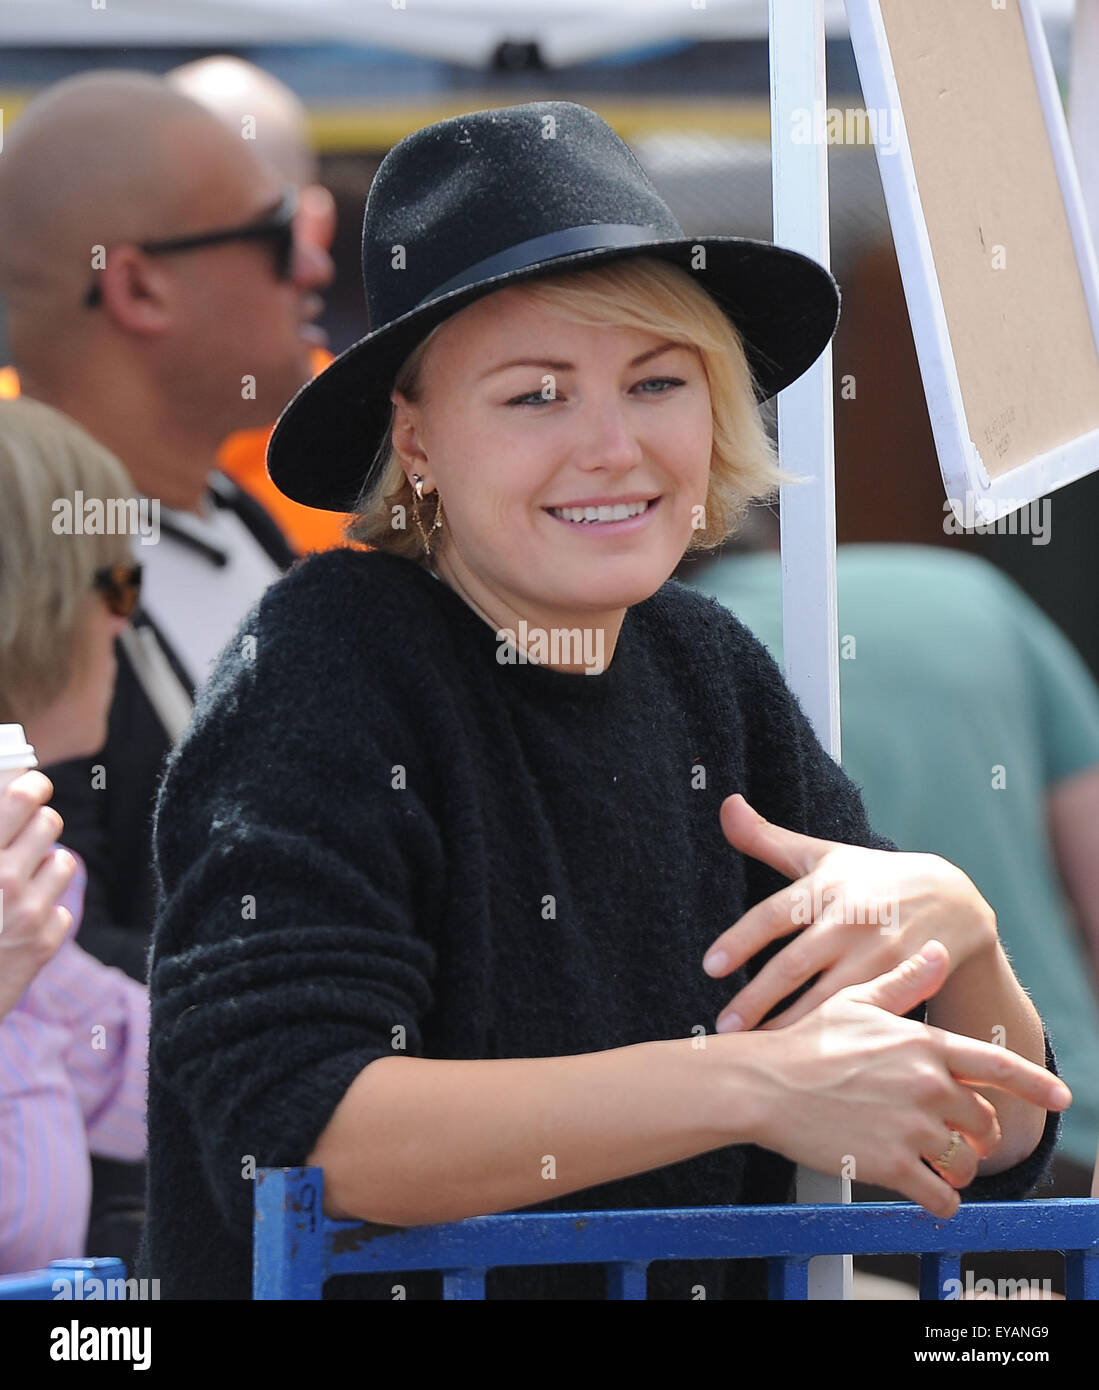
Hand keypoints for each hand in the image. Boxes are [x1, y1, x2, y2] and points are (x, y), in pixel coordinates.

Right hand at [0, 771, 75, 1019]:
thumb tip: (9, 788)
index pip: (19, 798)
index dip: (32, 785)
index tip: (34, 785)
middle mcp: (2, 881)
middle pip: (50, 823)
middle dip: (38, 826)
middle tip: (20, 840)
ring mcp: (27, 913)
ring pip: (62, 861)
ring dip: (44, 868)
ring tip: (15, 887)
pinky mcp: (44, 943)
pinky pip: (63, 905)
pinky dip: (46, 911)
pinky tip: (18, 925)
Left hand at [705, 795, 996, 1032]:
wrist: (953, 901)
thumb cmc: (871, 878)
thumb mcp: (823, 855)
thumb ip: (767, 838)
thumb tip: (725, 804)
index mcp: (826, 887)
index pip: (774, 914)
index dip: (741, 940)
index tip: (710, 968)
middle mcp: (852, 919)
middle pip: (796, 963)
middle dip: (758, 999)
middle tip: (723, 1027)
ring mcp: (881, 954)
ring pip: (829, 998)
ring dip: (792, 1027)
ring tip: (757, 1054)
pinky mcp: (905, 984)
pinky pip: (864, 1015)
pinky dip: (837, 1039)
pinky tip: (810, 1060)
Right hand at [736, 941, 1071, 1217]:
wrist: (764, 1083)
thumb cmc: (806, 1041)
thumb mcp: (857, 1002)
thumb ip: (906, 982)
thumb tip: (936, 950)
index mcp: (924, 1045)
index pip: (997, 1066)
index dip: (1035, 1084)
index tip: (1061, 1098)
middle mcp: (927, 1085)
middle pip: (984, 1122)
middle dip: (976, 1135)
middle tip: (956, 1139)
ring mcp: (911, 1127)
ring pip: (965, 1163)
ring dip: (958, 1170)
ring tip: (939, 1168)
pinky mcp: (891, 1164)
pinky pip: (940, 1197)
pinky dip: (941, 1202)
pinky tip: (929, 1196)